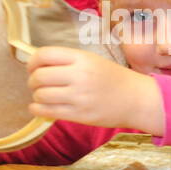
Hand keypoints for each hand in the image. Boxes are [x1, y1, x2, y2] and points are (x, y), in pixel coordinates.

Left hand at [27, 46, 162, 133]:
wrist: (137, 100)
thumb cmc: (114, 79)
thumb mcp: (93, 61)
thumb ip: (68, 61)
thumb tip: (37, 66)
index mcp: (82, 58)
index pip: (44, 55)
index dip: (33, 61)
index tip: (33, 67)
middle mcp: (80, 76)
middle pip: (39, 76)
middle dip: (33, 81)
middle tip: (38, 84)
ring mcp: (79, 96)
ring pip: (41, 95)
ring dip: (37, 96)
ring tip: (44, 96)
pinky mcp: (80, 115)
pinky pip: (47, 111)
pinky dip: (37, 109)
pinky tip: (40, 107)